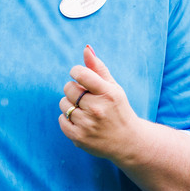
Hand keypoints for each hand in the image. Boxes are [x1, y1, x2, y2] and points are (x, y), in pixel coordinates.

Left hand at [59, 45, 145, 160]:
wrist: (128, 142)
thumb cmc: (118, 110)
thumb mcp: (114, 88)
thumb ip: (98, 68)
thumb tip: (86, 48)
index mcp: (108, 93)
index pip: (81, 74)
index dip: (75, 72)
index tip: (78, 75)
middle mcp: (98, 109)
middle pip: (69, 89)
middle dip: (74, 89)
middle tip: (85, 97)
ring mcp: (87, 124)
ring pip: (63, 104)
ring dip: (71, 105)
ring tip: (85, 111)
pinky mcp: (79, 137)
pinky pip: (61, 119)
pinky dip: (68, 119)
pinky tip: (81, 121)